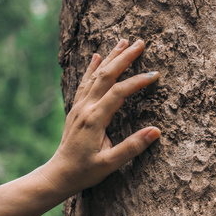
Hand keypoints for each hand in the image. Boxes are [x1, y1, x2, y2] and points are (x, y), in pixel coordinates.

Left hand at [41, 38, 161, 197]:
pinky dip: (92, 67)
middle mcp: (85, 108)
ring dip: (111, 57)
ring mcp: (79, 106)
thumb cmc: (85, 171)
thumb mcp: (110, 164)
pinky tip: (97, 56)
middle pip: (106, 75)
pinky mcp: (76, 109)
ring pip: (95, 75)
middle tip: (140, 43)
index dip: (137, 82)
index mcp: (94, 119)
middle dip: (124, 57)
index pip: (119, 93)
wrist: (58, 174)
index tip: (155, 75)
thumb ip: (132, 147)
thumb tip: (156, 131)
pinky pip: (85, 82)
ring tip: (123, 41)